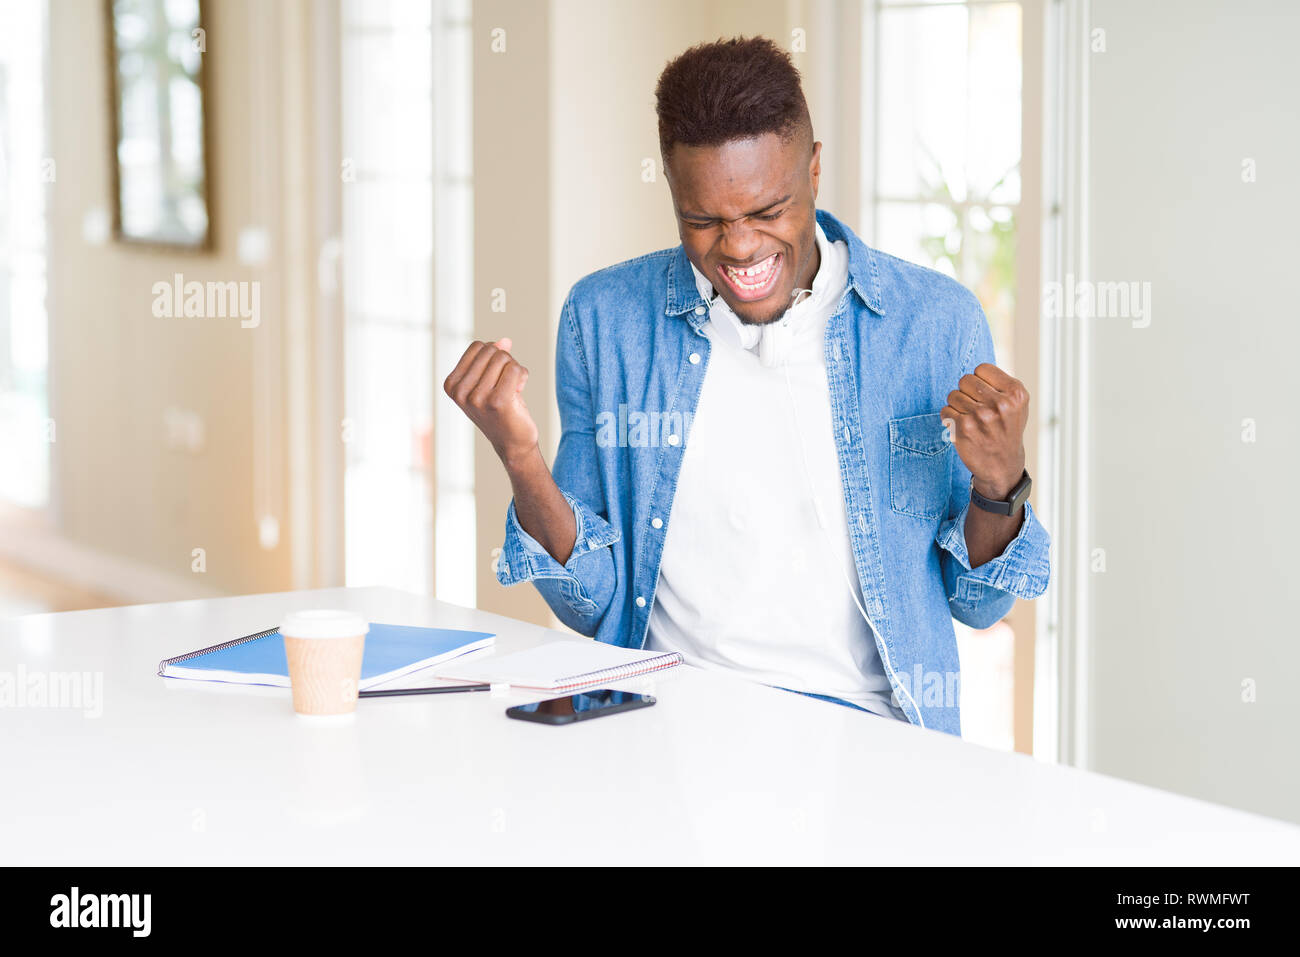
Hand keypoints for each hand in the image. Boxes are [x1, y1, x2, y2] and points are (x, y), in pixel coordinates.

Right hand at [443, 338, 537, 466]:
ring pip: (504, 358)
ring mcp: (477, 397)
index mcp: (452, 385)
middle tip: (507, 382)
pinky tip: (519, 392)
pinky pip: (515, 369)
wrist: (512, 443)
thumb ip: (493, 358)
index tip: (496, 375)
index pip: (477, 347)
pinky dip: (522, 375)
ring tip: (512, 389)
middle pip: (491, 350)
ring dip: (515, 369)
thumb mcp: (490, 380)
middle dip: (505, 361)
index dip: (494, 355)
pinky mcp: (497, 402)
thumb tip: (505, 340)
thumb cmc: (501, 410)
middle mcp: (460, 392)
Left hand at [940, 363, 1028, 499]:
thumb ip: (1000, 383)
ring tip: (971, 419)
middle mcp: (1000, 403)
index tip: (986, 395)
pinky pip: (945, 410)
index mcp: (1016, 393)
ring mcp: (981, 416)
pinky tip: (963, 428)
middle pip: (965, 380)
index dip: (980, 381)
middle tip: (976, 408)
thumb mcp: (1016, 404)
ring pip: (953, 395)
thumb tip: (974, 370)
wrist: (1002, 465)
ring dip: (958, 406)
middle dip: (967, 392)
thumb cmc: (1006, 429)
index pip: (981, 369)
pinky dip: (950, 418)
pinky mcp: (964, 428)